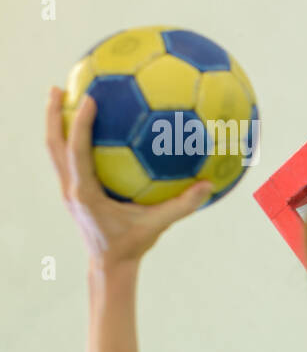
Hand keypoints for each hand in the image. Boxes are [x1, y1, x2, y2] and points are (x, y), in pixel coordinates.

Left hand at [46, 87, 211, 267]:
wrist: (109, 265)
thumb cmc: (132, 245)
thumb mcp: (158, 225)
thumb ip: (182, 205)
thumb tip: (209, 185)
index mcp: (86, 193)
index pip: (77, 151)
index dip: (82, 124)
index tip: (89, 98)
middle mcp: (71, 188)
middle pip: (53, 143)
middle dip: (53, 114)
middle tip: (60, 86)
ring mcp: (68, 189)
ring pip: (54, 149)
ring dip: (56, 122)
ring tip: (61, 95)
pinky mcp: (72, 190)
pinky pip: (66, 158)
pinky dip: (70, 137)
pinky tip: (85, 125)